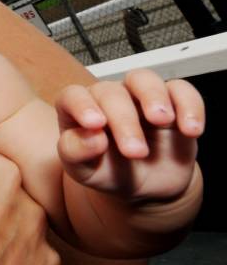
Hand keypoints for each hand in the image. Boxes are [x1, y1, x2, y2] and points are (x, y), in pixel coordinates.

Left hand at [56, 69, 203, 200]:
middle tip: (135, 151)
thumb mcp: (84, 171)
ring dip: (153, 97)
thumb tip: (90, 138)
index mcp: (79, 109)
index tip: (95, 124)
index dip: (82, 105)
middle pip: (111, 92)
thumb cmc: (108, 171)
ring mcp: (140, 97)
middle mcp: (108, 97)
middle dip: (124, 120)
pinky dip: (189, 105)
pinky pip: (182, 90)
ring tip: (161, 120)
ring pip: (143, 79)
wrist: (146, 186)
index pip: (73, 96)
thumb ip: (75, 153)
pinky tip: (191, 129)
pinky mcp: (172, 103)